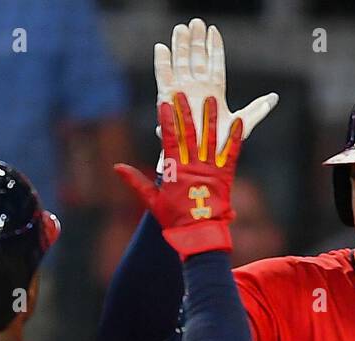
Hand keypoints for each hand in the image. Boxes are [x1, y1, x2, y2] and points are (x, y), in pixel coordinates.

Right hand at [115, 92, 241, 257]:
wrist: (199, 234)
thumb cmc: (174, 219)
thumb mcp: (151, 200)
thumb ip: (135, 181)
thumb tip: (116, 167)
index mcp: (174, 170)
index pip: (169, 139)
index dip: (167, 119)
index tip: (164, 102)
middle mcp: (192, 166)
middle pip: (188, 134)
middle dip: (185, 112)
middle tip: (184, 93)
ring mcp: (210, 170)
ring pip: (210, 139)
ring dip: (210, 118)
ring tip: (211, 99)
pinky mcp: (225, 175)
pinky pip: (231, 152)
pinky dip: (234, 137)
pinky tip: (238, 121)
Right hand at [153, 18, 277, 161]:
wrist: (201, 163)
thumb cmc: (221, 149)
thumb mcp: (242, 126)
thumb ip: (257, 110)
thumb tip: (274, 97)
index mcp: (214, 93)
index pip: (215, 64)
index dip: (214, 47)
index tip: (213, 30)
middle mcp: (198, 90)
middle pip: (197, 59)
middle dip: (197, 40)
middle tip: (196, 22)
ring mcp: (183, 93)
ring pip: (181, 64)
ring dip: (181, 45)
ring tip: (181, 27)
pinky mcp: (167, 100)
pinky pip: (164, 78)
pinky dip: (162, 63)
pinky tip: (162, 47)